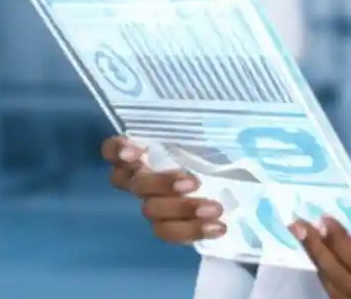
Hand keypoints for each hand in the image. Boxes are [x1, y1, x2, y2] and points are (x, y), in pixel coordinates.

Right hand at [100, 135, 226, 243]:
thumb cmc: (215, 148)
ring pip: (152, 211)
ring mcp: (153, 204)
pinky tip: (217, 227)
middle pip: (136, 185)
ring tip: (215, 208)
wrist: (237, 182)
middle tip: (193, 182)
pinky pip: (170, 233)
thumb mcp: (209, 135)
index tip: (136, 152)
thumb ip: (200, 130)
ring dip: (182, 210)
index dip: (117, 151)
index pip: (113, 150)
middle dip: (162, 184)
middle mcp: (142, 179)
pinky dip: (192, 230)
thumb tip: (216, 116)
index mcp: (146, 153)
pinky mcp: (169, 226)